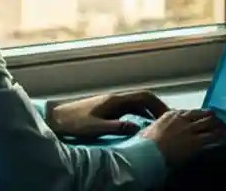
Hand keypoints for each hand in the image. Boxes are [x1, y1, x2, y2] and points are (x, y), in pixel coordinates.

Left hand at [47, 90, 169, 137]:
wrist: (56, 118)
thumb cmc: (74, 122)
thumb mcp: (96, 127)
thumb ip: (117, 127)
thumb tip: (138, 128)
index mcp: (115, 100)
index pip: (144, 96)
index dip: (158, 104)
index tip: (168, 115)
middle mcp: (115, 98)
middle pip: (142, 99)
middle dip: (156, 108)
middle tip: (167, 121)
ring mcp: (111, 103)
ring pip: (135, 104)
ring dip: (148, 112)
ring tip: (158, 125)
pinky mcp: (106, 109)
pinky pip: (128, 110)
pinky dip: (138, 115)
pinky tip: (140, 126)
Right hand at [139, 109, 223, 164]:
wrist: (149, 152)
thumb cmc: (146, 142)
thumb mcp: (152, 128)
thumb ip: (161, 125)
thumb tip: (159, 128)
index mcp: (171, 115)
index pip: (191, 112)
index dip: (200, 114)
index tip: (205, 116)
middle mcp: (183, 119)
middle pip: (203, 114)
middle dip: (213, 117)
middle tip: (219, 121)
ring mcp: (190, 130)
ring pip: (210, 124)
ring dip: (218, 127)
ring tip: (224, 129)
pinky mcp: (196, 143)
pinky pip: (211, 138)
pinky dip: (218, 138)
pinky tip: (222, 139)